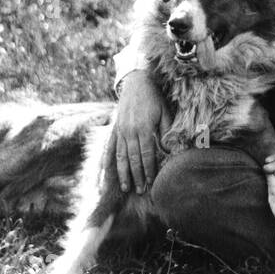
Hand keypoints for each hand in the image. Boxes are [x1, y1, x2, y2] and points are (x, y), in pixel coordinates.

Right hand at [102, 71, 169, 193]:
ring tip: (125, 188)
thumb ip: (166, 131)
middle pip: (133, 159)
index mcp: (144, 128)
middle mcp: (129, 131)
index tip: (152, 182)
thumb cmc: (154, 97)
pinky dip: (107, 160)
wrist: (135, 81)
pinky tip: (104, 172)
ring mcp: (120, 130)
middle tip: (141, 191)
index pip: (147, 154)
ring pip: (120, 156)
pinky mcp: (114, 128)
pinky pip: (109, 147)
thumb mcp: (164, 111)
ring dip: (122, 173)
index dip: (149, 170)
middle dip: (137, 176)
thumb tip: (169, 151)